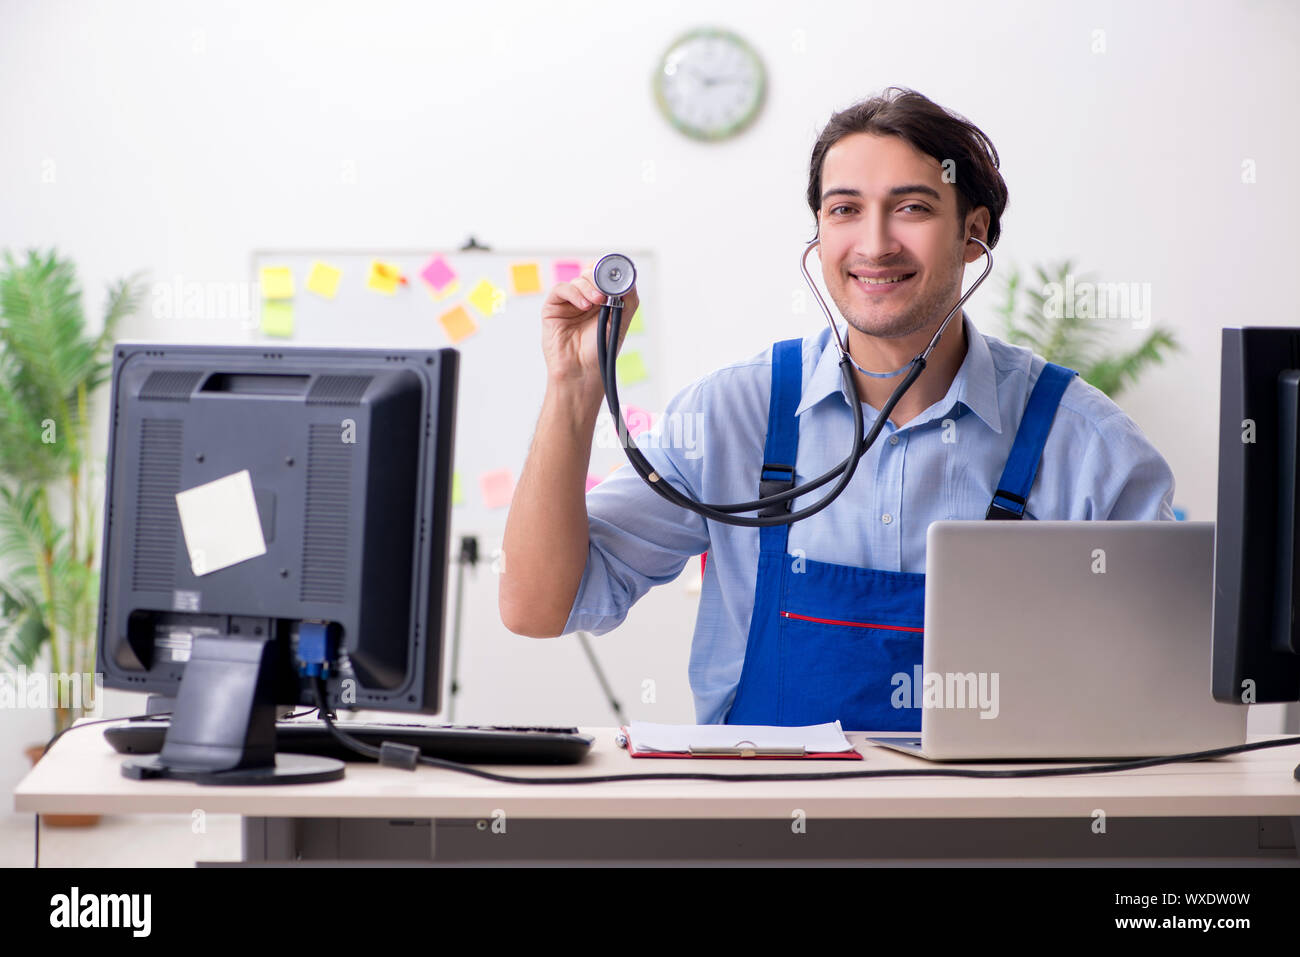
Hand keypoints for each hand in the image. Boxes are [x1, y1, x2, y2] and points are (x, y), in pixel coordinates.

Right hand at [540, 268, 639, 399]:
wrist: (582, 371)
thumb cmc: (601, 351)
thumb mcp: (621, 322)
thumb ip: (628, 299)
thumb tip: (628, 278)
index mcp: (603, 301)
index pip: (604, 276)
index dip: (609, 271)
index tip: (617, 273)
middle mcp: (586, 299)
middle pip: (591, 274)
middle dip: (600, 279)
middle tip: (606, 292)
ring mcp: (569, 303)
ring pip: (578, 280)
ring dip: (588, 287)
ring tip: (596, 302)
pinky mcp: (553, 308)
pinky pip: (561, 289)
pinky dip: (574, 292)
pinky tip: (583, 305)